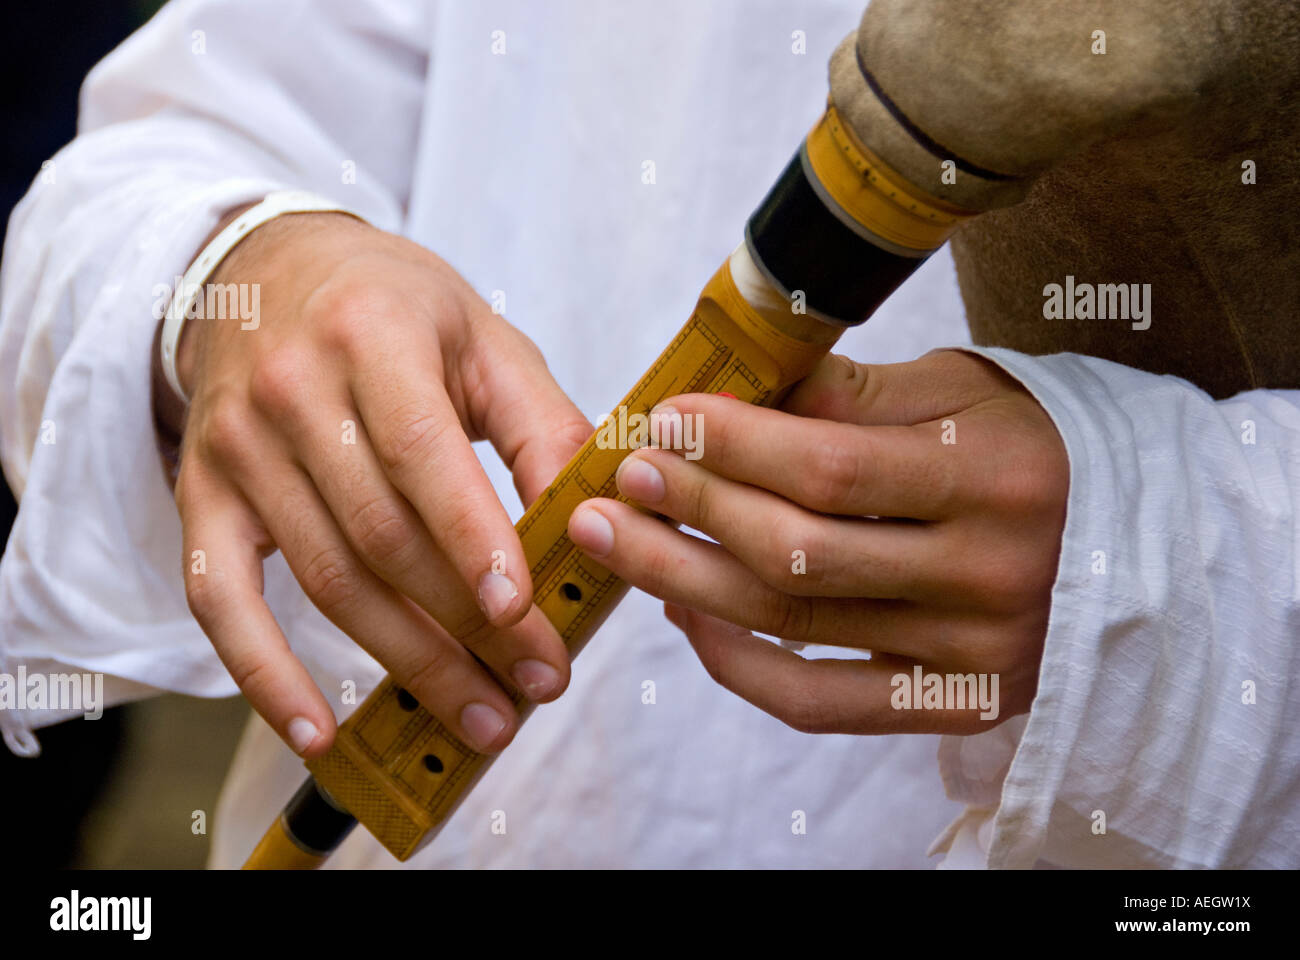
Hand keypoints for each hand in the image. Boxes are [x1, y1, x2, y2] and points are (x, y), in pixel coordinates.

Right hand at [166, 211, 591, 755]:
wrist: (266, 270)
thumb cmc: (394, 309)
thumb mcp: (482, 337)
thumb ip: (543, 423)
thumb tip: (600, 516)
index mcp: (373, 336)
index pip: (422, 453)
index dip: (472, 539)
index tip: (523, 612)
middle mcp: (291, 391)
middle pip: (381, 535)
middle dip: (466, 626)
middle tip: (535, 684)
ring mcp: (238, 450)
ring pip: (324, 579)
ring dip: (404, 662)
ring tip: (478, 715)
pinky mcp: (203, 495)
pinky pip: (220, 598)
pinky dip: (264, 674)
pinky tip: (317, 730)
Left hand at [567, 350, 1067, 733]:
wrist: (1125, 543)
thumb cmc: (1020, 447)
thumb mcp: (956, 392)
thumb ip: (850, 392)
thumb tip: (734, 388)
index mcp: (995, 478)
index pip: (833, 468)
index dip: (733, 446)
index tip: (663, 421)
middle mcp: (989, 573)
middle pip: (800, 553)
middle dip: (693, 510)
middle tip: (622, 479)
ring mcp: (971, 651)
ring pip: (794, 625)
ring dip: (686, 580)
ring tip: (619, 538)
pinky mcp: (951, 704)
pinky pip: (818, 703)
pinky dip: (737, 665)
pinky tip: (685, 614)